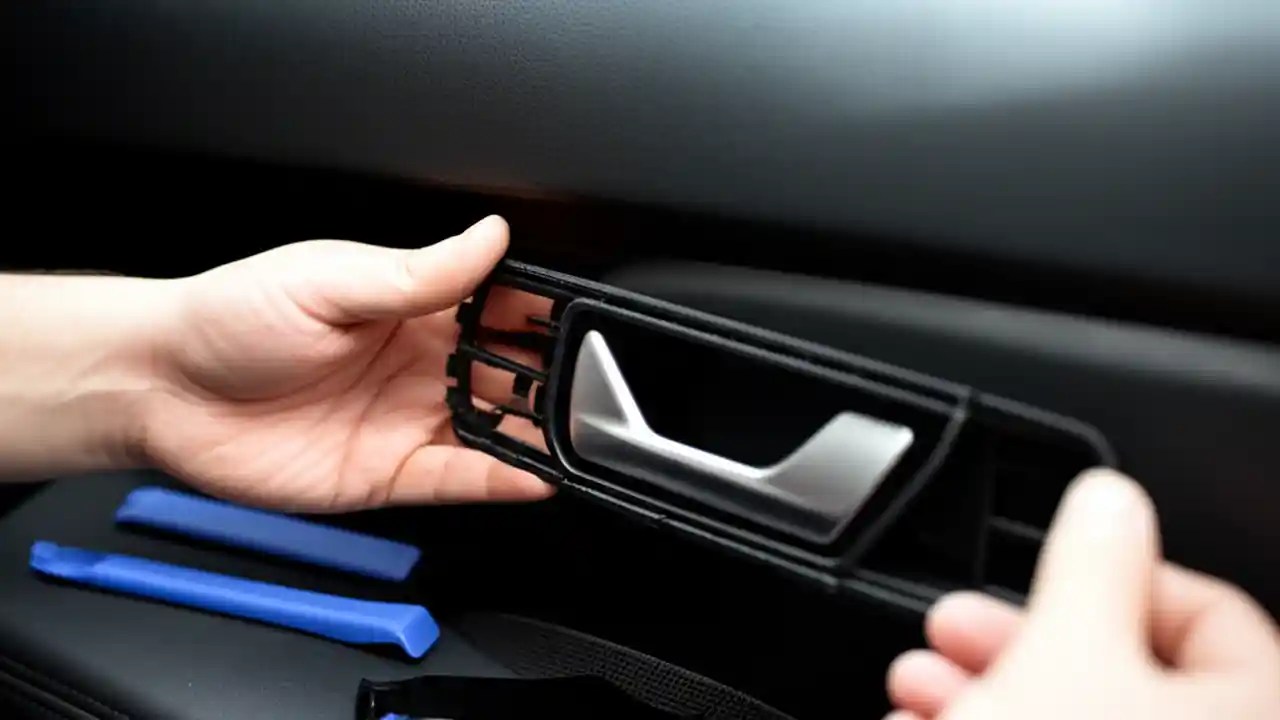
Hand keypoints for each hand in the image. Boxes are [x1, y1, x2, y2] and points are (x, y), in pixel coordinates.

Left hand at [143, 215, 554, 510]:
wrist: (160, 388)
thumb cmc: (229, 318)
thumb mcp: (329, 279)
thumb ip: (419, 272)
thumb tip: (492, 235)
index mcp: (409, 304)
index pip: (497, 305)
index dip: (540, 312)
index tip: (582, 318)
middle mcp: (416, 363)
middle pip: (505, 371)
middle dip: (551, 377)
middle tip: (595, 384)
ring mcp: (404, 420)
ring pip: (492, 428)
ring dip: (536, 432)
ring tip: (582, 436)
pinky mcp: (386, 473)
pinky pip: (457, 478)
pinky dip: (499, 479)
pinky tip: (535, 474)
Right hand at [886, 469, 1279, 719]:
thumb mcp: (1063, 649)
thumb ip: (1091, 561)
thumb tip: (1109, 498)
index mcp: (1251, 708)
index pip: (1209, 613)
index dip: (1116, 572)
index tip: (1043, 567)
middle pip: (1117, 667)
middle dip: (1013, 636)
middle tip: (953, 626)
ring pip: (1066, 715)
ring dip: (978, 687)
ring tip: (916, 685)